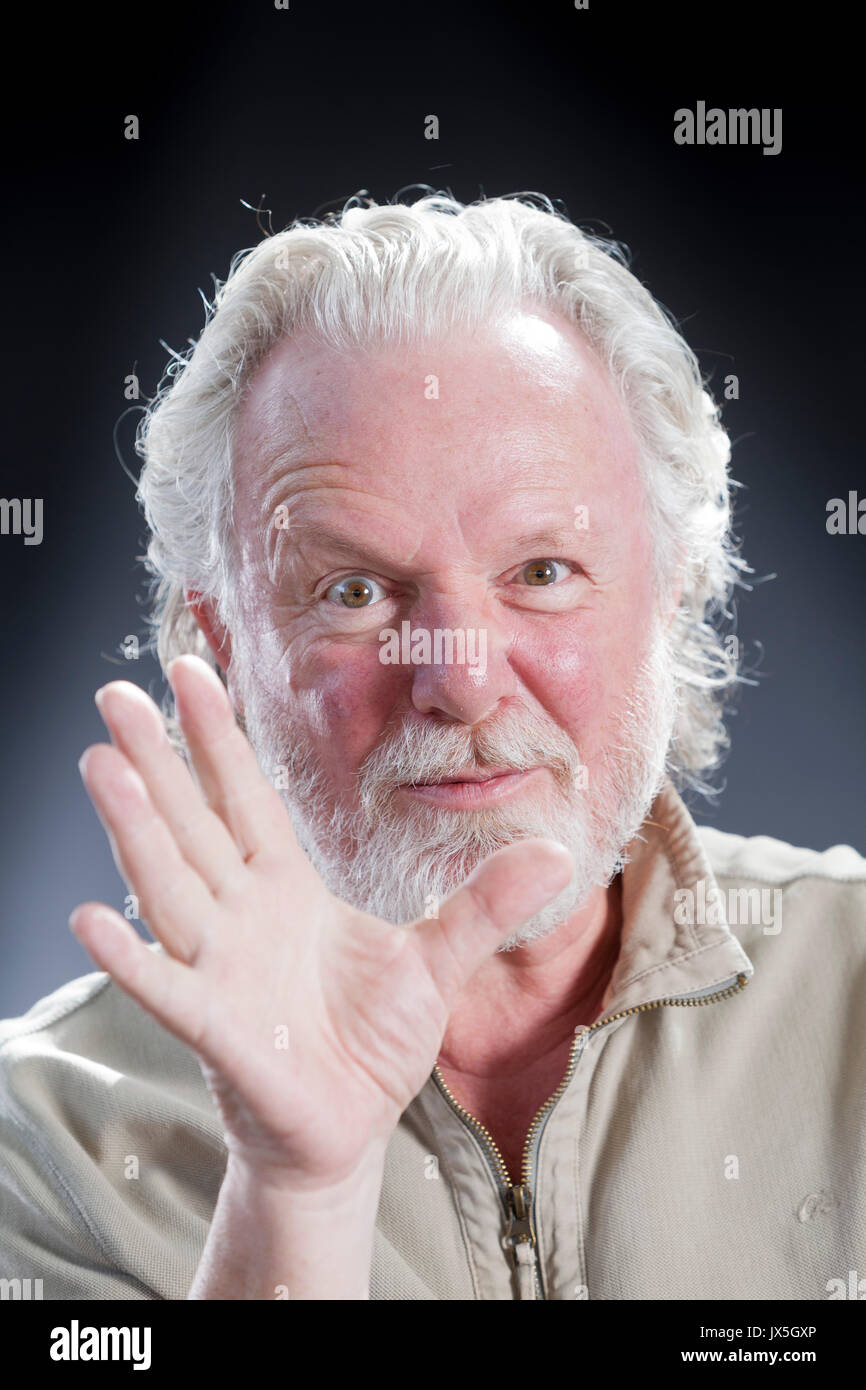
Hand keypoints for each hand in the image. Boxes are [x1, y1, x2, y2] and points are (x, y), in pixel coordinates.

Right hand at [71, 656, 573, 1189]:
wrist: (347, 1131)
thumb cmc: (371, 1043)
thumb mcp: (437, 962)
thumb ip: (484, 904)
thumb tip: (555, 849)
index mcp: (283, 888)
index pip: (244, 796)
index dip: (218, 736)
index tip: (191, 668)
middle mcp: (240, 917)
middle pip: (192, 823)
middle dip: (156, 759)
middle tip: (114, 693)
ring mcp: (222, 969)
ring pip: (171, 886)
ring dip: (137, 830)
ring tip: (105, 766)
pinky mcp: (220, 1031)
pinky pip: (169, 990)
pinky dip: (131, 960)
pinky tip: (91, 920)